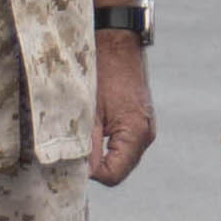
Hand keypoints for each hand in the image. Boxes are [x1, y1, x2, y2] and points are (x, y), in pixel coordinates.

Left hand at [87, 36, 156, 184]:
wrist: (118, 44)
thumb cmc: (102, 72)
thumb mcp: (89, 112)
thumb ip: (86, 146)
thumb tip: (82, 174)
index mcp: (135, 133)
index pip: (113, 175)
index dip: (91, 172)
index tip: (74, 157)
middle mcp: (146, 135)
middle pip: (119, 170)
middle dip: (97, 165)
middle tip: (76, 147)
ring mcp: (146, 128)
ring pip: (122, 159)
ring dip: (103, 155)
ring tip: (86, 136)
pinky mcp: (142, 122)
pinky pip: (125, 145)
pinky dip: (109, 145)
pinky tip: (96, 129)